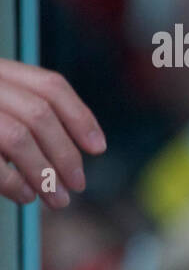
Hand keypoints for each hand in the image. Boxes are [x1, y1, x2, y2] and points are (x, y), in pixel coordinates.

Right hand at [0, 59, 105, 207]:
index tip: (99, 148)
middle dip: (65, 154)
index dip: (80, 117)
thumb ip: (28, 116)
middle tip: (78, 185)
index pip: (51, 86)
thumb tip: (72, 160)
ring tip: (57, 199)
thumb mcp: (3, 105)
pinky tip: (26, 196)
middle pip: (39, 114)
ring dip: (44, 174)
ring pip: (18, 137)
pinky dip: (13, 182)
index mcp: (1, 70)